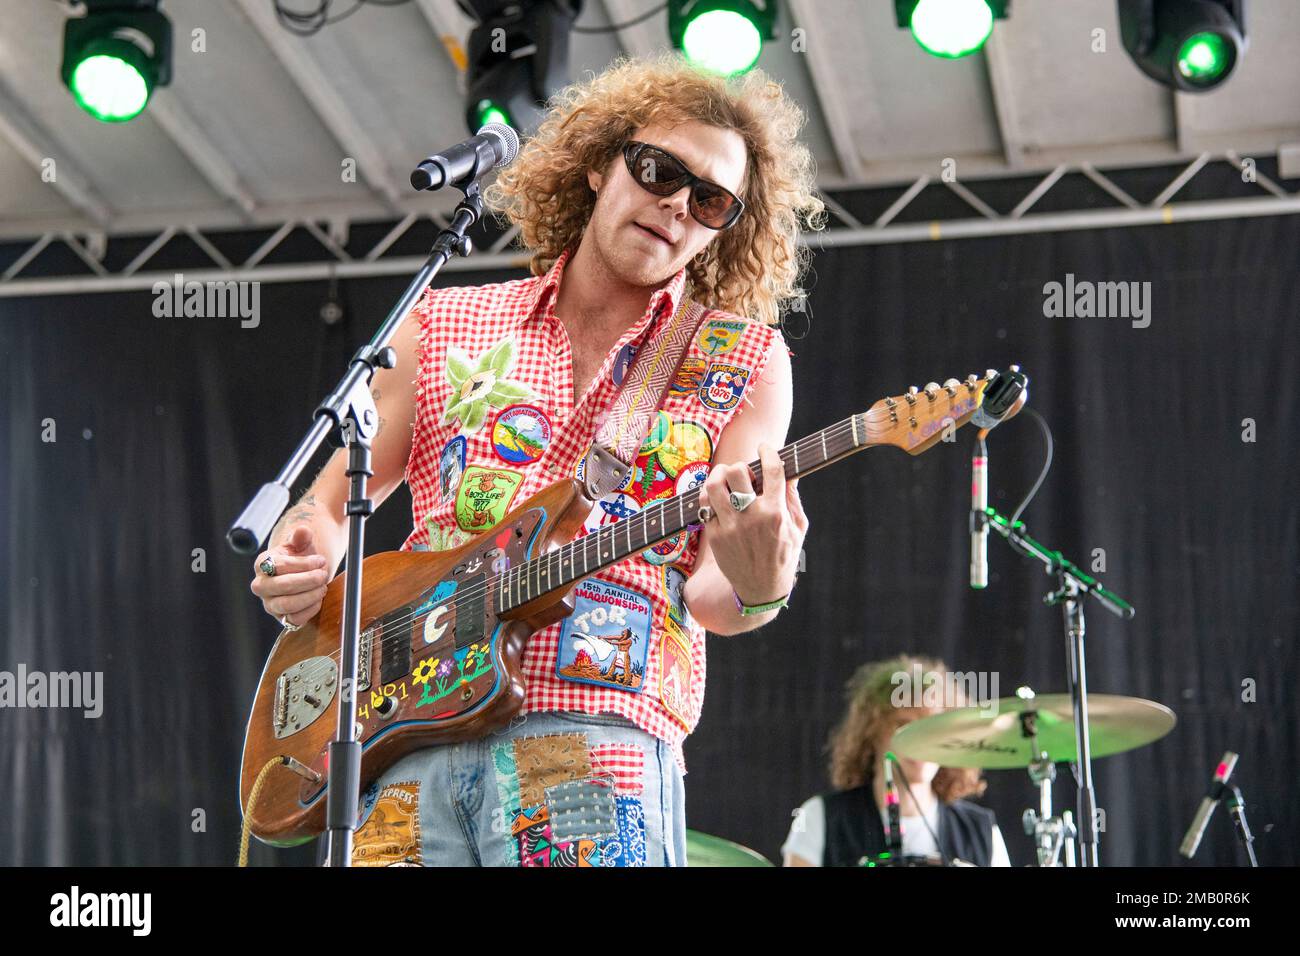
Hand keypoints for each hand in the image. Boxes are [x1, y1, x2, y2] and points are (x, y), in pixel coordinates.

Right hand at [249, 526, 331, 627]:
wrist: (303, 573)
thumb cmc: (300, 557)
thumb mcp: (301, 544)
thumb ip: (301, 536)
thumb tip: (303, 531)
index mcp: (262, 564)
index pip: (280, 566)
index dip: (303, 564)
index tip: (320, 560)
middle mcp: (261, 586)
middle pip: (282, 586)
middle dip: (308, 580)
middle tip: (323, 575)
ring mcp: (270, 603)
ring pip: (287, 605)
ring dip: (310, 596)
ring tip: (323, 587)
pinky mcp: (281, 618)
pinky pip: (294, 620)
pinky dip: (310, 610)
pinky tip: (319, 599)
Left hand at [698, 442, 808, 605]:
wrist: (760, 590)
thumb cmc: (783, 555)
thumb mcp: (798, 528)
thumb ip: (793, 498)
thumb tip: (790, 470)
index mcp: (776, 513)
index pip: (772, 470)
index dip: (767, 452)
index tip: (764, 448)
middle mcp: (752, 517)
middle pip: (736, 471)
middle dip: (739, 466)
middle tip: (742, 474)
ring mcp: (731, 527)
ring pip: (714, 484)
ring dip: (719, 476)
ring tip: (726, 481)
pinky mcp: (715, 536)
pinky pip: (705, 505)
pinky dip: (711, 496)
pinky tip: (719, 499)